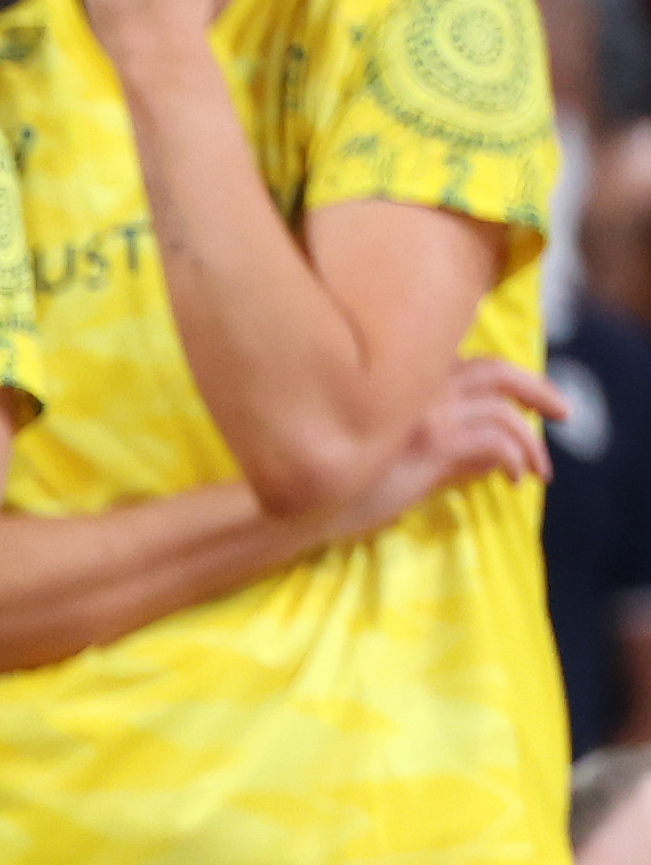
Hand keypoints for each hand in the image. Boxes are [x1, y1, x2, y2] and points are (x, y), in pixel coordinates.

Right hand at [323, 359, 565, 540]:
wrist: (301, 501)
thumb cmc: (338, 481)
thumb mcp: (397, 456)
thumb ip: (443, 447)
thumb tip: (492, 455)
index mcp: (402, 381)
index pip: (469, 363)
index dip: (508, 379)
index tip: (529, 402)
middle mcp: (413, 385)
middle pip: (496, 371)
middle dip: (538, 391)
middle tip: (563, 412)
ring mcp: (423, 411)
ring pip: (503, 412)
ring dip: (530, 442)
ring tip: (536, 470)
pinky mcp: (431, 442)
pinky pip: (496, 442)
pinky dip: (514, 458)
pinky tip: (512, 479)